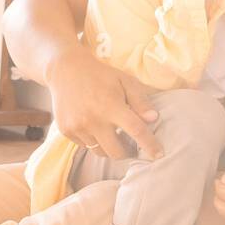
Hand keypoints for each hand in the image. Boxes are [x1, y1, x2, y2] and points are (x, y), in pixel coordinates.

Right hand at [46, 46, 162, 158]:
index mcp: (111, 106)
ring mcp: (77, 127)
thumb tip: (154, 119)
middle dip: (127, 152)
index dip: (150, 145)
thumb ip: (140, 101)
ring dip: (110, 148)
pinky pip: (85, 146)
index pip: (136, 130)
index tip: (159, 155)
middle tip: (131, 146)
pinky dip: (94, 141)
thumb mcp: (125, 81)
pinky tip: (94, 126)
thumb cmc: (102, 76)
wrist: (65, 70)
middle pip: (117, 151)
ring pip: (100, 152)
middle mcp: (93, 119)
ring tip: (113, 135)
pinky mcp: (66, 131)